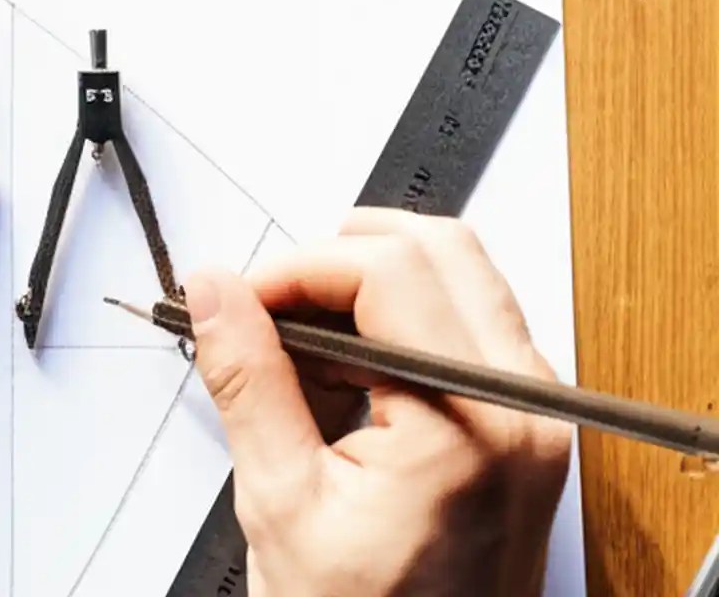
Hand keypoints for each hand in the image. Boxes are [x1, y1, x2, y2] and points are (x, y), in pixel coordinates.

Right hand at [185, 207, 570, 596]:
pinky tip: (342, 377)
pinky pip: (466, 324)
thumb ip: (248, 380)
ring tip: (299, 352)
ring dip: (366, 287)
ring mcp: (534, 412)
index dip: (298, 267)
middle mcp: (524, 406)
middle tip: (268, 307)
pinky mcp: (524, 423)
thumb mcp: (282, 502)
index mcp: (470, 422)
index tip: (240, 298)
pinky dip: (396, 324)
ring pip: (457, 275)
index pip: (389, 270)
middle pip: (437, 249)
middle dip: (336, 259)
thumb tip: (217, 293)